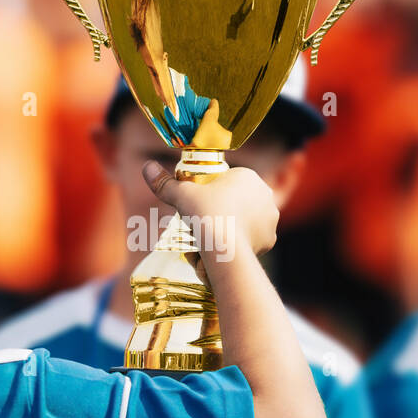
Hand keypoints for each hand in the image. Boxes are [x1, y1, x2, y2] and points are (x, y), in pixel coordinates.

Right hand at [142, 161, 278, 255]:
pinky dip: (241, 242)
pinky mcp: (270, 239)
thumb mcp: (182, 196)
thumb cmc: (207, 216)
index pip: (229, 179)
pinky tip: (228, 247)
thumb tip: (147, 167)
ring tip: (215, 235)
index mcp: (248, 176)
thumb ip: (165, 183)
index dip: (213, 190)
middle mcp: (265, 194)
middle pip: (239, 199)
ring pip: (248, 219)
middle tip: (205, 221)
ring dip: (234, 225)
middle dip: (224, 208)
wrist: (226, 250)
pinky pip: (254, 239)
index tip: (200, 202)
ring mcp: (270, 218)